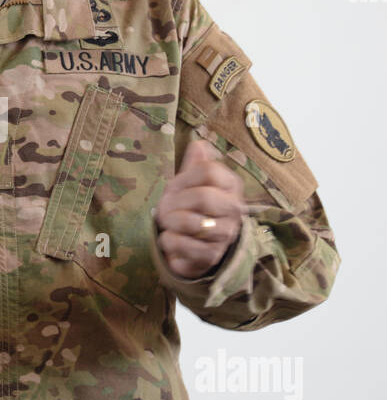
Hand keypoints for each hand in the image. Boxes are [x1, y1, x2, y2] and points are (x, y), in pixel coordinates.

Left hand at [154, 138, 244, 278]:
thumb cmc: (192, 208)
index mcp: (230, 185)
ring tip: (167, 223)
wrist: (196, 246)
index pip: (209, 170)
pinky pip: (183, 244)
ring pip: (192, 223)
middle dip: (174, 202)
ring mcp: (226, 234)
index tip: (173, 187)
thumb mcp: (191, 183)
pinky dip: (168, 241)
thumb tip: (199, 143)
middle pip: (202, 196)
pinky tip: (170, 239)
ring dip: (169, 222)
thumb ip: (194, 164)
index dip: (183, 178)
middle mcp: (234, 209)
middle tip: (163, 208)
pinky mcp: (212, 256)